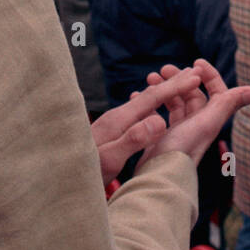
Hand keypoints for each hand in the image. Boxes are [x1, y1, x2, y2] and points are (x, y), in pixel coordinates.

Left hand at [92, 66, 202, 184]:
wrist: (54, 177)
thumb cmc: (81, 173)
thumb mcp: (110, 160)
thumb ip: (133, 139)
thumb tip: (160, 120)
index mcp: (118, 121)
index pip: (152, 98)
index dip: (175, 87)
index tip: (196, 76)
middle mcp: (115, 118)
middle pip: (149, 96)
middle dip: (172, 83)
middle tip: (193, 72)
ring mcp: (111, 124)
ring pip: (142, 103)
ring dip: (162, 93)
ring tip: (177, 86)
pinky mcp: (108, 132)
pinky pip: (136, 113)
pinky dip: (151, 106)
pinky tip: (151, 110)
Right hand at [137, 60, 249, 168]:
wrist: (159, 175)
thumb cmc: (183, 148)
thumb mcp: (207, 122)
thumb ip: (228, 104)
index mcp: (209, 119)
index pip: (216, 91)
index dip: (210, 75)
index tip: (196, 62)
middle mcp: (196, 125)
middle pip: (191, 94)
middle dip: (180, 78)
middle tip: (163, 69)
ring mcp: (178, 132)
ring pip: (173, 103)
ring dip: (164, 89)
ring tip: (150, 78)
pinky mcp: (160, 138)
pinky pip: (156, 115)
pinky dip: (150, 104)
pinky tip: (139, 97)